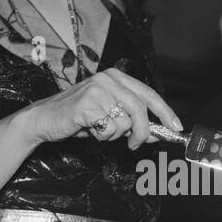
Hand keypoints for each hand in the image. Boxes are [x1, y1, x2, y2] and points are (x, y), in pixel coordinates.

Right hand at [18, 68, 181, 149]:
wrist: (45, 120)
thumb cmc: (78, 118)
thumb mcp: (109, 116)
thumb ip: (132, 121)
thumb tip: (158, 133)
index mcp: (116, 77)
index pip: (149, 94)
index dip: (165, 112)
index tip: (176, 128)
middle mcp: (108, 79)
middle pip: (140, 108)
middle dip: (142, 131)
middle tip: (135, 144)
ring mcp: (97, 89)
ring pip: (124, 122)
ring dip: (114, 135)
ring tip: (98, 130)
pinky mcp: (87, 104)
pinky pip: (108, 129)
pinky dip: (102, 136)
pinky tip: (89, 129)